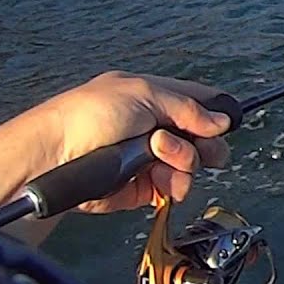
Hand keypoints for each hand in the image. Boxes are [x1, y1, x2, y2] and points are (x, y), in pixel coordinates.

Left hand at [0, 71, 233, 242]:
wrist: (51, 157)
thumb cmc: (94, 114)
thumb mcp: (144, 95)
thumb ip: (187, 108)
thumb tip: (223, 122)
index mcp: (153, 96)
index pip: (196, 101)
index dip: (216, 110)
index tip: (232, 122)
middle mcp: (155, 127)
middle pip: (201, 137)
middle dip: (207, 143)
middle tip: (210, 152)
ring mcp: (149, 159)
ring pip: (190, 163)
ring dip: (185, 161)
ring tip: (162, 158)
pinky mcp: (141, 188)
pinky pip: (173, 187)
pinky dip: (175, 185)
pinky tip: (165, 182)